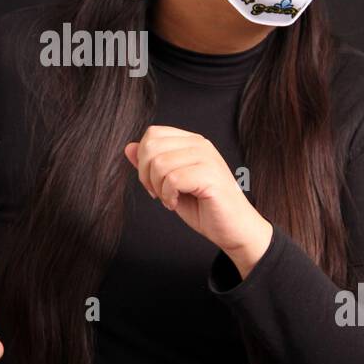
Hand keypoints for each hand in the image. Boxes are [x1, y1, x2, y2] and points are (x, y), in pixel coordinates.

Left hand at [125, 124, 272, 273]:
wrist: (234, 229)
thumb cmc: (205, 207)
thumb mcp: (170, 184)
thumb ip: (151, 165)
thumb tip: (129, 147)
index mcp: (191, 142)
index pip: (153, 134)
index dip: (143, 160)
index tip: (153, 182)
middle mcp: (200, 144)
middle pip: (151, 146)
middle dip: (146, 175)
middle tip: (158, 193)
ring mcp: (207, 158)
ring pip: (159, 163)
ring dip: (158, 188)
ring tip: (170, 199)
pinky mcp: (210, 175)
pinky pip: (172, 179)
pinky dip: (168, 196)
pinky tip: (176, 203)